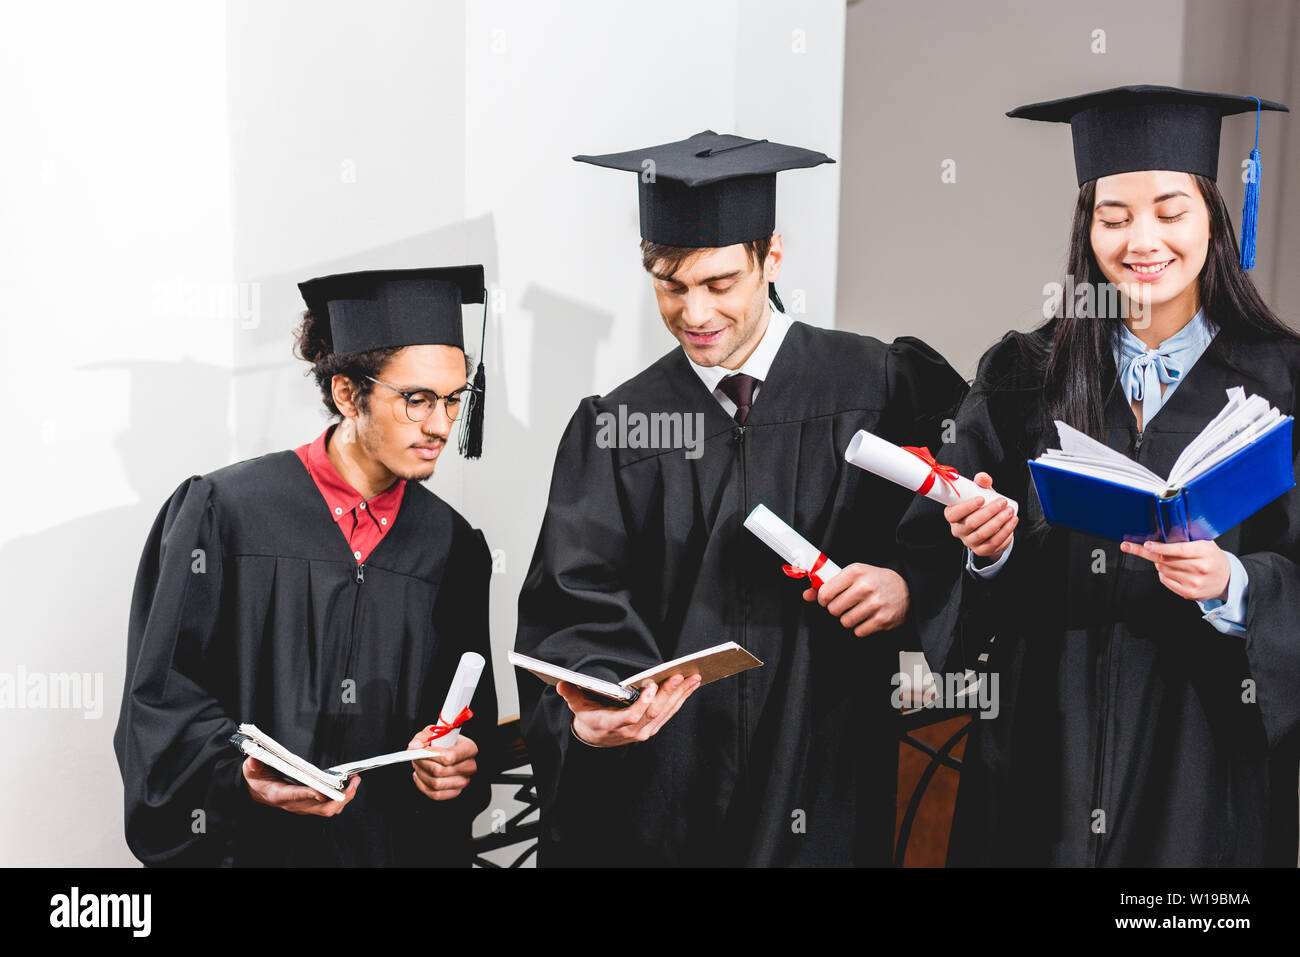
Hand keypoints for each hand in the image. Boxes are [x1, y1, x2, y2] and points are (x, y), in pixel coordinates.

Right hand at [242, 756, 359, 815]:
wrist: (256, 791)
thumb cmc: (257, 779)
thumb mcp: (251, 769)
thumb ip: (253, 763)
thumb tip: (255, 757)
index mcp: (279, 794)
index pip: (296, 796)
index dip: (309, 794)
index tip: (322, 791)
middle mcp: (293, 804)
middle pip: (320, 807)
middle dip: (339, 797)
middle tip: (352, 783)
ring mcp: (302, 806)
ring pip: (327, 809)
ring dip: (344, 799)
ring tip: (355, 782)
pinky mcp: (308, 806)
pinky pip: (327, 807)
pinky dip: (340, 799)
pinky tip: (348, 786)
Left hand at [409, 732, 478, 801]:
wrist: (447, 750)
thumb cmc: (442, 741)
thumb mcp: (433, 732)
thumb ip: (422, 737)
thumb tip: (414, 747)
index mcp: (469, 748)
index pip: (449, 757)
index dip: (431, 755)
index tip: (419, 750)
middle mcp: (470, 766)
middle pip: (440, 771)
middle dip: (423, 764)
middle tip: (415, 757)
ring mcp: (464, 781)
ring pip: (436, 784)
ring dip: (421, 774)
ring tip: (418, 765)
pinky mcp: (456, 791)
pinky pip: (436, 795)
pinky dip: (423, 786)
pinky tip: (420, 775)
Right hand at [557, 675, 700, 747]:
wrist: (595, 740)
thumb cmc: (589, 719)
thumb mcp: (577, 707)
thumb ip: (571, 695)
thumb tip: (561, 684)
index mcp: (613, 725)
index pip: (631, 716)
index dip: (643, 703)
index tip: (650, 686)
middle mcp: (631, 731)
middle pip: (654, 713)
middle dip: (669, 693)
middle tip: (681, 676)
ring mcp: (643, 731)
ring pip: (665, 713)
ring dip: (681, 695)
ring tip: (693, 678)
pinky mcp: (652, 728)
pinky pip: (668, 714)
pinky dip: (680, 700)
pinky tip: (689, 687)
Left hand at [803, 563, 908, 636]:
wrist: (906, 587)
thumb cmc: (875, 580)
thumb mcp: (853, 575)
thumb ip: (828, 585)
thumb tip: (806, 595)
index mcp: (855, 572)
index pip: (825, 592)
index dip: (823, 599)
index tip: (828, 599)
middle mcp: (865, 587)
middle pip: (834, 609)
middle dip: (836, 610)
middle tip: (845, 605)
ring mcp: (875, 604)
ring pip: (845, 622)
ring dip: (848, 619)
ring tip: (857, 611)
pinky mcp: (882, 619)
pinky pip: (859, 631)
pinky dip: (860, 627)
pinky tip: (867, 618)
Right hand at [944, 471, 1016, 559]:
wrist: (989, 525)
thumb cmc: (982, 506)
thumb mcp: (980, 492)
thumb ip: (981, 483)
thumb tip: (983, 478)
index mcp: (952, 516)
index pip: (953, 514)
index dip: (967, 507)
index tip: (982, 498)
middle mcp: (958, 531)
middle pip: (971, 523)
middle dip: (989, 512)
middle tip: (1003, 502)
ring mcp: (969, 542)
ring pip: (983, 534)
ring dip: (999, 522)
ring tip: (1010, 511)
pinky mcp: (981, 550)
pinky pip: (993, 543)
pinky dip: (1005, 532)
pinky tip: (1012, 522)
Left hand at [1120, 539, 1230, 601]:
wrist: (1227, 579)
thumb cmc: (1212, 557)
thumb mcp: (1205, 543)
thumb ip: (1187, 538)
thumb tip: (1162, 531)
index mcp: (1205, 552)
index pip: (1179, 549)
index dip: (1160, 547)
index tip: (1146, 544)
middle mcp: (1200, 568)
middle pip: (1166, 560)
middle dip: (1147, 552)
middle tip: (1129, 545)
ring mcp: (1194, 583)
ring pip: (1163, 570)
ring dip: (1158, 562)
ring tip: (1167, 558)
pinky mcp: (1189, 593)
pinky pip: (1165, 580)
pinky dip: (1162, 573)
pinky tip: (1170, 570)